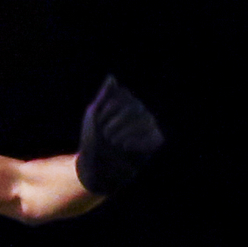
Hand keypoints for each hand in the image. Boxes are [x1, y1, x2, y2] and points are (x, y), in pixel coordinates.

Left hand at [76, 75, 163, 193]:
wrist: (95, 169)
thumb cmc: (92, 141)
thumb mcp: (93, 116)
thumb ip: (104, 97)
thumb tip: (112, 77)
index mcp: (126, 105)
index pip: (123, 95)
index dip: (108, 109)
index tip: (99, 121)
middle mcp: (140, 113)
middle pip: (133, 107)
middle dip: (113, 122)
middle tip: (106, 135)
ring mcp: (149, 127)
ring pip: (142, 120)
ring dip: (121, 133)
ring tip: (114, 142)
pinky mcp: (155, 142)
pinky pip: (151, 135)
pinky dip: (133, 142)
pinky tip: (126, 148)